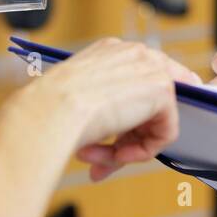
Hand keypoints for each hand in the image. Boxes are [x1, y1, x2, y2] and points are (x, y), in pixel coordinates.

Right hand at [22, 38, 198, 180]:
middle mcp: (134, 54)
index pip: (140, 83)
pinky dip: (143, 151)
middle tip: (106, 162)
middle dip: (128, 139)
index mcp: (112, 53)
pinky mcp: (162, 89)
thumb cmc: (51, 109)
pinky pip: (166, 132)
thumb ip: (106, 110)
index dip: (133, 118)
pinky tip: (117, 156)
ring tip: (100, 163)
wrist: (50, 111)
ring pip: (155, 122)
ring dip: (127, 149)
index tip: (121, 144)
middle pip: (152, 103)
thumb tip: (118, 141)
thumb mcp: (79, 104)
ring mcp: (151, 68)